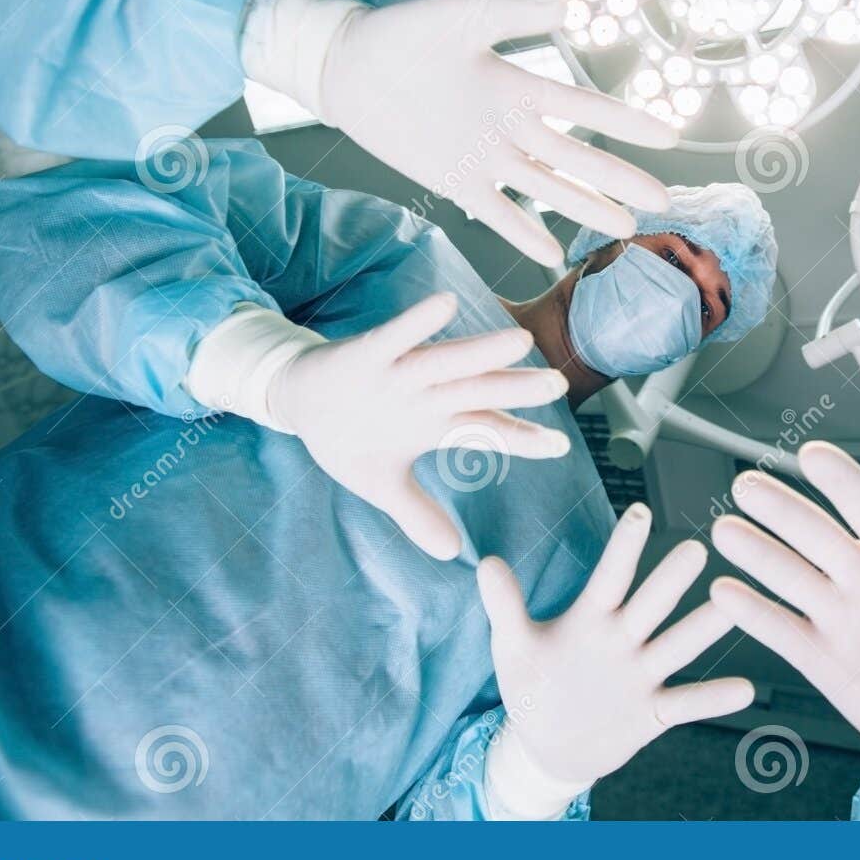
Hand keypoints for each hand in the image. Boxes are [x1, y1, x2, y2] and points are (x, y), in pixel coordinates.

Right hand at [267, 293, 571, 559]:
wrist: (297, 400)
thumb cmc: (347, 436)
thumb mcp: (380, 484)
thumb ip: (416, 513)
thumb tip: (452, 554)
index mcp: (437, 422)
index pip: (488, 429)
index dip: (523, 437)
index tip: (561, 447)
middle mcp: (429, 393)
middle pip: (480, 391)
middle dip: (517, 389)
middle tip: (559, 385)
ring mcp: (401, 372)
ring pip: (448, 361)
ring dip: (482, 352)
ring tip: (521, 341)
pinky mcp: (368, 354)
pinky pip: (396, 336)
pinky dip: (417, 323)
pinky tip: (445, 304)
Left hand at [321, 0, 674, 266]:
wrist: (348, 66)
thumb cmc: (405, 32)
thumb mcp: (462, 16)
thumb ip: (513, 15)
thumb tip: (568, 9)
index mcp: (516, 85)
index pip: (584, 108)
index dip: (627, 124)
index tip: (669, 137)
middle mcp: (509, 126)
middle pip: (577, 158)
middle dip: (620, 179)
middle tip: (663, 201)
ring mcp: (484, 158)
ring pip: (548, 188)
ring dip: (586, 207)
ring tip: (625, 229)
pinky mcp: (453, 182)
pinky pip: (496, 214)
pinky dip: (523, 235)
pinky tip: (553, 256)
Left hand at [478, 504, 753, 813]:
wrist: (548, 745)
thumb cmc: (532, 685)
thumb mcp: (513, 645)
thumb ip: (505, 606)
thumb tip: (484, 563)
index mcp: (591, 617)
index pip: (610, 576)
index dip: (624, 547)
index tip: (640, 512)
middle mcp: (623, 639)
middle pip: (651, 604)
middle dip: (670, 579)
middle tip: (697, 548)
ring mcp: (641, 674)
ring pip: (676, 645)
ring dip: (703, 627)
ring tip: (730, 604)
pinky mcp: (652, 712)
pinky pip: (686, 703)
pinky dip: (714, 698)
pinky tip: (744, 688)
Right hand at [710, 442, 859, 770]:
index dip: (844, 484)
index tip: (813, 456)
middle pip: (817, 535)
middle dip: (782, 510)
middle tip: (747, 485)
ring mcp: (840, 617)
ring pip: (790, 575)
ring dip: (757, 553)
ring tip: (724, 530)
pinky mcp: (821, 655)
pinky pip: (781, 629)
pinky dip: (752, 613)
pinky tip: (724, 593)